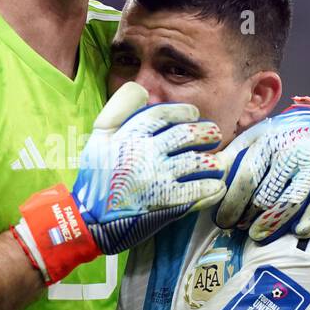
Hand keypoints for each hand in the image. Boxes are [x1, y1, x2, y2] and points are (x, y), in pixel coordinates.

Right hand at [15, 82, 224, 282]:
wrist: (91, 220)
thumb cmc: (96, 177)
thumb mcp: (99, 137)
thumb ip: (118, 108)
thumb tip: (142, 89)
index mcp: (129, 136)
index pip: (164, 114)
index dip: (183, 111)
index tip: (194, 114)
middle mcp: (145, 153)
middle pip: (187, 134)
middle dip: (206, 132)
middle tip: (214, 134)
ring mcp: (158, 178)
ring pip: (198, 161)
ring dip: (213, 161)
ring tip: (218, 162)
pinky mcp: (167, 202)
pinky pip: (199, 189)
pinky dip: (212, 187)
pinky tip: (216, 185)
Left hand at [214, 97, 309, 242]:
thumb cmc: (278, 138)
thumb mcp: (252, 139)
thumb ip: (231, 158)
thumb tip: (207, 178)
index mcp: (268, 140)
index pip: (245, 177)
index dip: (232, 204)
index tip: (223, 221)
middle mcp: (292, 149)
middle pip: (266, 193)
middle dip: (249, 216)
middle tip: (239, 228)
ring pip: (291, 201)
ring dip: (272, 223)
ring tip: (258, 234)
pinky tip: (299, 231)